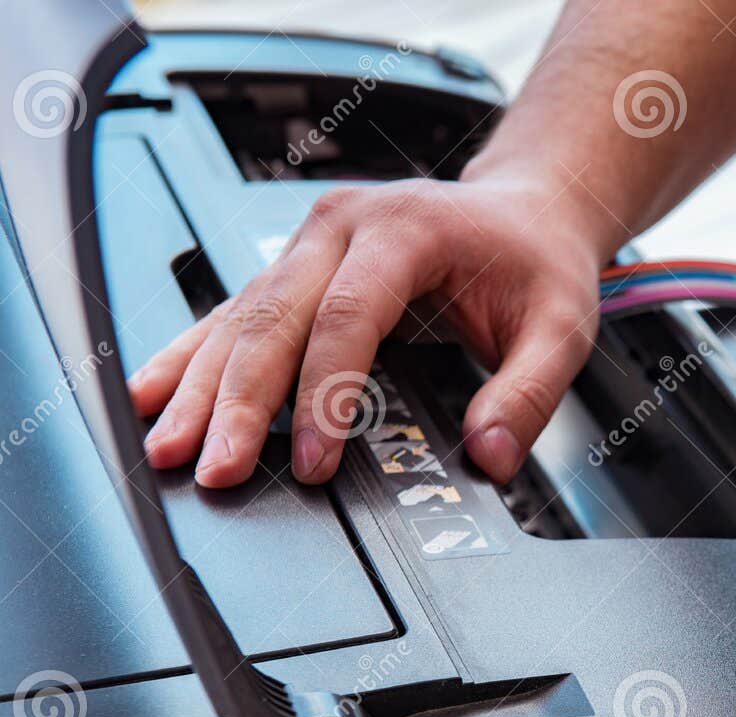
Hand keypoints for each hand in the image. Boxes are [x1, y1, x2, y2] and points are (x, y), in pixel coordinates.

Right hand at [129, 175, 608, 486]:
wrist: (525, 211)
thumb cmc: (537, 262)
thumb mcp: (562, 326)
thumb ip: (529, 393)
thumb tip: (492, 454)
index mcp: (404, 229)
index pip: (347, 319)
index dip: (324, 397)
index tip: (315, 462)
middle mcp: (342, 226)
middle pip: (273, 318)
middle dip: (238, 402)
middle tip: (215, 467)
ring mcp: (308, 243)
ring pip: (240, 317)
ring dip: (200, 386)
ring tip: (166, 445)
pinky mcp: (294, 267)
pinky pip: (235, 314)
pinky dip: (194, 357)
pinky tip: (154, 393)